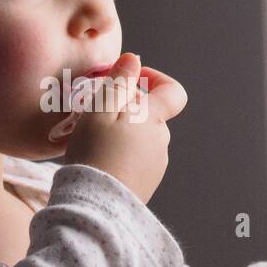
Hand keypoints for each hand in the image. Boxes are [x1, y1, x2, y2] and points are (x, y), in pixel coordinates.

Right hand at [62, 52, 187, 205]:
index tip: (129, 80)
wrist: (95, 206)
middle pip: (150, 114)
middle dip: (126, 107)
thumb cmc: (94, 155)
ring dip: (122, 131)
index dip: (154, 79)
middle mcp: (161, 141)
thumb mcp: (99, 110)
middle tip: (95, 112)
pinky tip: (99, 160)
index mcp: (154, 120)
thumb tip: (134, 60)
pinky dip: (121, 153)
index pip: (173, 92)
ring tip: (93, 139)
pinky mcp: (146, 183)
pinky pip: (136, 159)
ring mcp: (156, 165)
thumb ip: (118, 82)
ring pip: (142, 136)